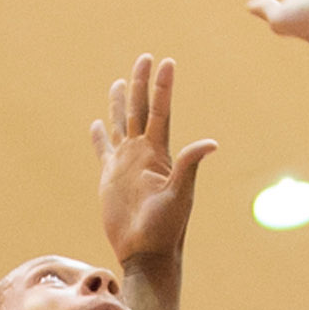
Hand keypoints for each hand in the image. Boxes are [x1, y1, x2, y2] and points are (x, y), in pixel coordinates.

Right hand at [90, 54, 218, 266]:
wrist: (146, 252)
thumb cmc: (166, 228)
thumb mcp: (180, 195)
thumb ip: (189, 166)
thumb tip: (211, 143)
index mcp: (159, 153)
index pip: (161, 111)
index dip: (163, 87)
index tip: (167, 62)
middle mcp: (143, 153)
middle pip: (140, 110)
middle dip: (142, 84)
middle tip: (144, 57)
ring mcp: (125, 164)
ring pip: (122, 125)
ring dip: (120, 103)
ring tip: (120, 82)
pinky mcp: (110, 177)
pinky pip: (103, 150)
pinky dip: (99, 137)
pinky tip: (96, 124)